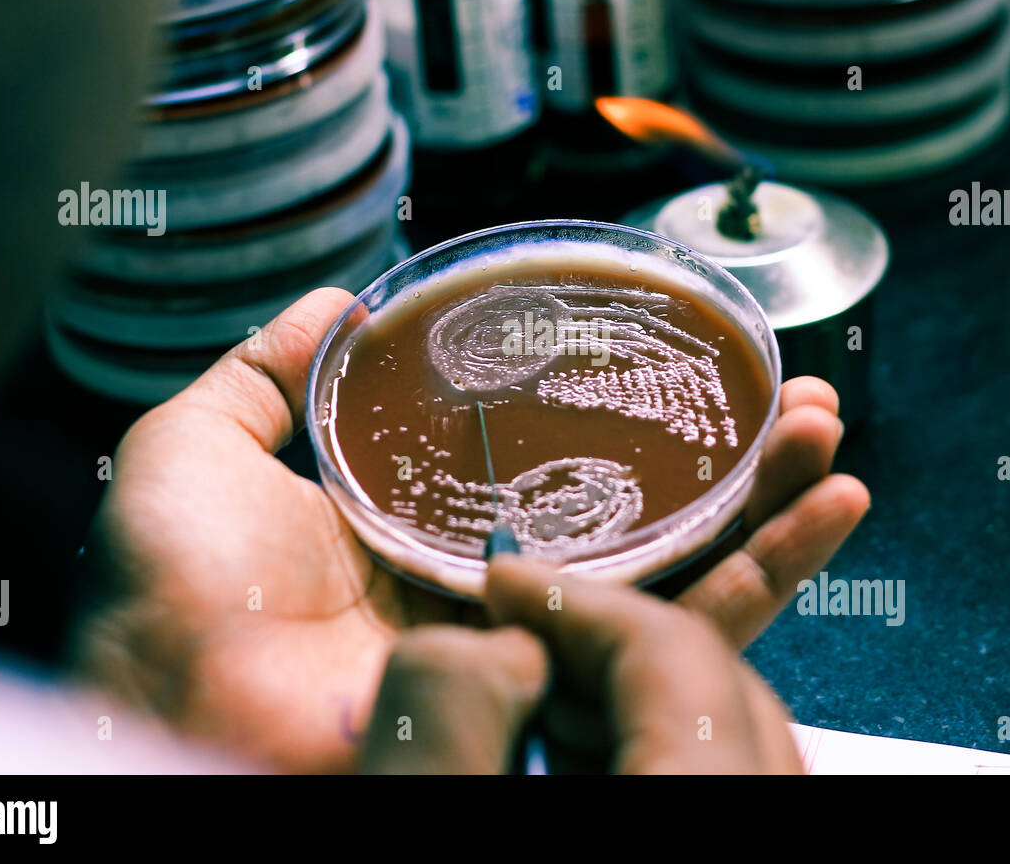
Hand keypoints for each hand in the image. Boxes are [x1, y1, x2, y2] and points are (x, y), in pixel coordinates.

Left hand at [74, 289, 867, 771]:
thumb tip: (336, 300)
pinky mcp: (573, 686)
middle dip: (721, 445)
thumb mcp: (197, 450)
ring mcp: (541, 636)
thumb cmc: (179, 588)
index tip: (681, 350)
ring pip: (685, 561)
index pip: (548, 452)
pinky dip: (768, 575)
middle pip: (636, 504)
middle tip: (791, 386)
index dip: (621, 404)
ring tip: (827, 429)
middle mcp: (495, 579)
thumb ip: (264, 376)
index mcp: (425, 521)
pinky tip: (829, 510)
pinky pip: (687, 638)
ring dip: (767, 493)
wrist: (195, 708)